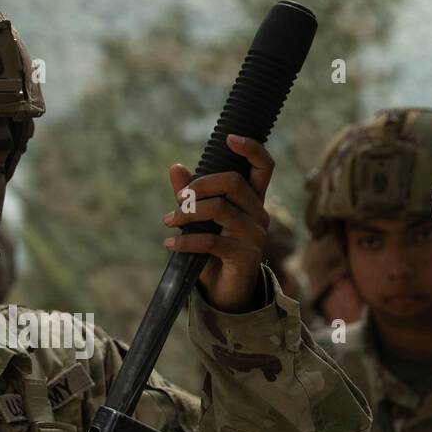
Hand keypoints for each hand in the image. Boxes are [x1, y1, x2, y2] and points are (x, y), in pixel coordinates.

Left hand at [162, 134, 272, 312]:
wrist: (224, 293)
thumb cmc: (212, 253)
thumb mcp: (198, 222)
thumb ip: (189, 195)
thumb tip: (175, 167)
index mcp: (251, 200)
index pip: (263, 166)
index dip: (251, 148)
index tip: (228, 137)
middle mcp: (259, 214)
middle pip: (234, 183)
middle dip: (200, 186)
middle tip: (178, 200)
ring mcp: (255, 235)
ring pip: (220, 209)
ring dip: (187, 214)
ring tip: (168, 222)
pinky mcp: (246, 256)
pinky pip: (211, 241)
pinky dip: (185, 242)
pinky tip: (169, 244)